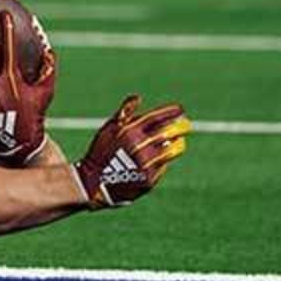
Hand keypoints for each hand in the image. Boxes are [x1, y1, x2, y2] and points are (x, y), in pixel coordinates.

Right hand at [72, 95, 190, 208]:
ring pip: (172, 149)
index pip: (157, 117)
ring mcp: (145, 163)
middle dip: (182, 126)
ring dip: (178, 143)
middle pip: (169, 132)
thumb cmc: (100, 153)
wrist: (93, 183)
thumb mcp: (107, 130)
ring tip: (179, 141)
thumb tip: (138, 97)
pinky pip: (163, 165)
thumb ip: (124, 114)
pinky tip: (161, 157)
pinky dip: (164, 159)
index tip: (180, 109)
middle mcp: (139, 146)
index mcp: (129, 131)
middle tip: (187, 124)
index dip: (171, 112)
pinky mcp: (149, 178)